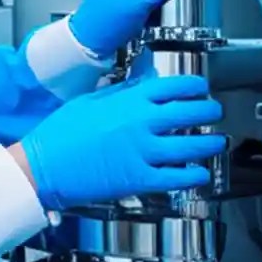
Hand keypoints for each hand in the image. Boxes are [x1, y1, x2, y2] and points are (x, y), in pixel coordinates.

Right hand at [17, 75, 223, 210]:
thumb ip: (122, 91)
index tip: (201, 89)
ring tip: (217, 142)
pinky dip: (195, 175)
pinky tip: (200, 173)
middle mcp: (141, 123)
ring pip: (191, 146)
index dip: (195, 87)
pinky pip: (177, 177)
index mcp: (129, 100)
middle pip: (190, 113)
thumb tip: (143, 82)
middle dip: (209, 111)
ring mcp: (143, 152)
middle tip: (215, 112)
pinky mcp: (140, 179)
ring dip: (209, 144)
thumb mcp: (91, 100)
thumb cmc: (60, 133)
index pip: (175, 87)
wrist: (44, 165)